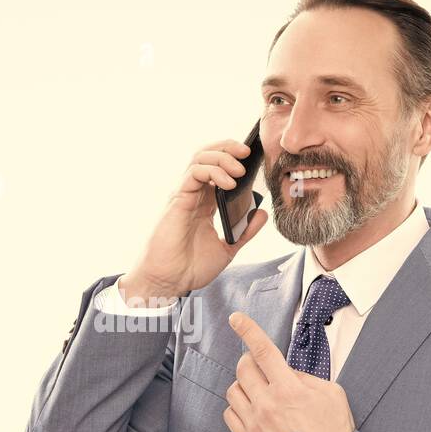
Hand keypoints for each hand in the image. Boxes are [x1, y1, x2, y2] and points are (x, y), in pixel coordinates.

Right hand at [120, 139, 268, 304]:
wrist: (169, 283)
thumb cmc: (190, 268)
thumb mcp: (227, 248)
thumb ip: (244, 231)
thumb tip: (261, 213)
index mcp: (204, 204)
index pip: (217, 169)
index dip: (233, 158)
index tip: (253, 159)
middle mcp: (193, 196)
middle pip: (207, 156)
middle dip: (228, 148)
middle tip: (247, 152)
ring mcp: (184, 196)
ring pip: (199, 159)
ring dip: (222, 157)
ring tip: (239, 170)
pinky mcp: (177, 200)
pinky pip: (193, 173)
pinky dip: (212, 172)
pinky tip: (228, 183)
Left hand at [222, 311, 355, 431]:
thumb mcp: (332, 394)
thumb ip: (305, 377)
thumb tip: (286, 370)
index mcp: (289, 389)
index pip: (262, 351)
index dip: (248, 330)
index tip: (236, 318)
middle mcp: (268, 404)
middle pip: (243, 368)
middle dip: (251, 362)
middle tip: (262, 368)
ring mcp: (255, 424)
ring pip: (233, 391)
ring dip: (244, 386)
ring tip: (260, 393)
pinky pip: (229, 414)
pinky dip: (238, 408)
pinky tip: (253, 410)